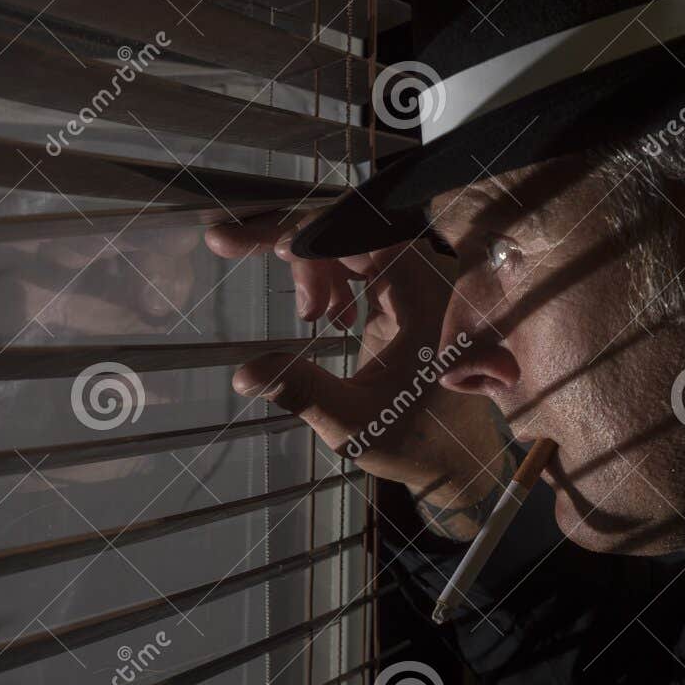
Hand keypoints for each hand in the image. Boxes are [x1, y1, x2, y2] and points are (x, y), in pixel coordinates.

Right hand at [205, 213, 504, 502]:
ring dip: (312, 264)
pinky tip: (321, 316)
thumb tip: (243, 373)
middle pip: (349, 228)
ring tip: (307, 316)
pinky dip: (327, 275)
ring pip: (349, 241)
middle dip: (295, 242)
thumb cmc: (415, 443)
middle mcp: (423, 279)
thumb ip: (303, 393)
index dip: (309, 230)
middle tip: (231, 247)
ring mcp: (413, 283)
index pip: (361, 233)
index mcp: (423, 299)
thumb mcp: (355, 424)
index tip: (270, 245)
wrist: (452, 455)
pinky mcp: (401, 295)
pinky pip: (357, 259)